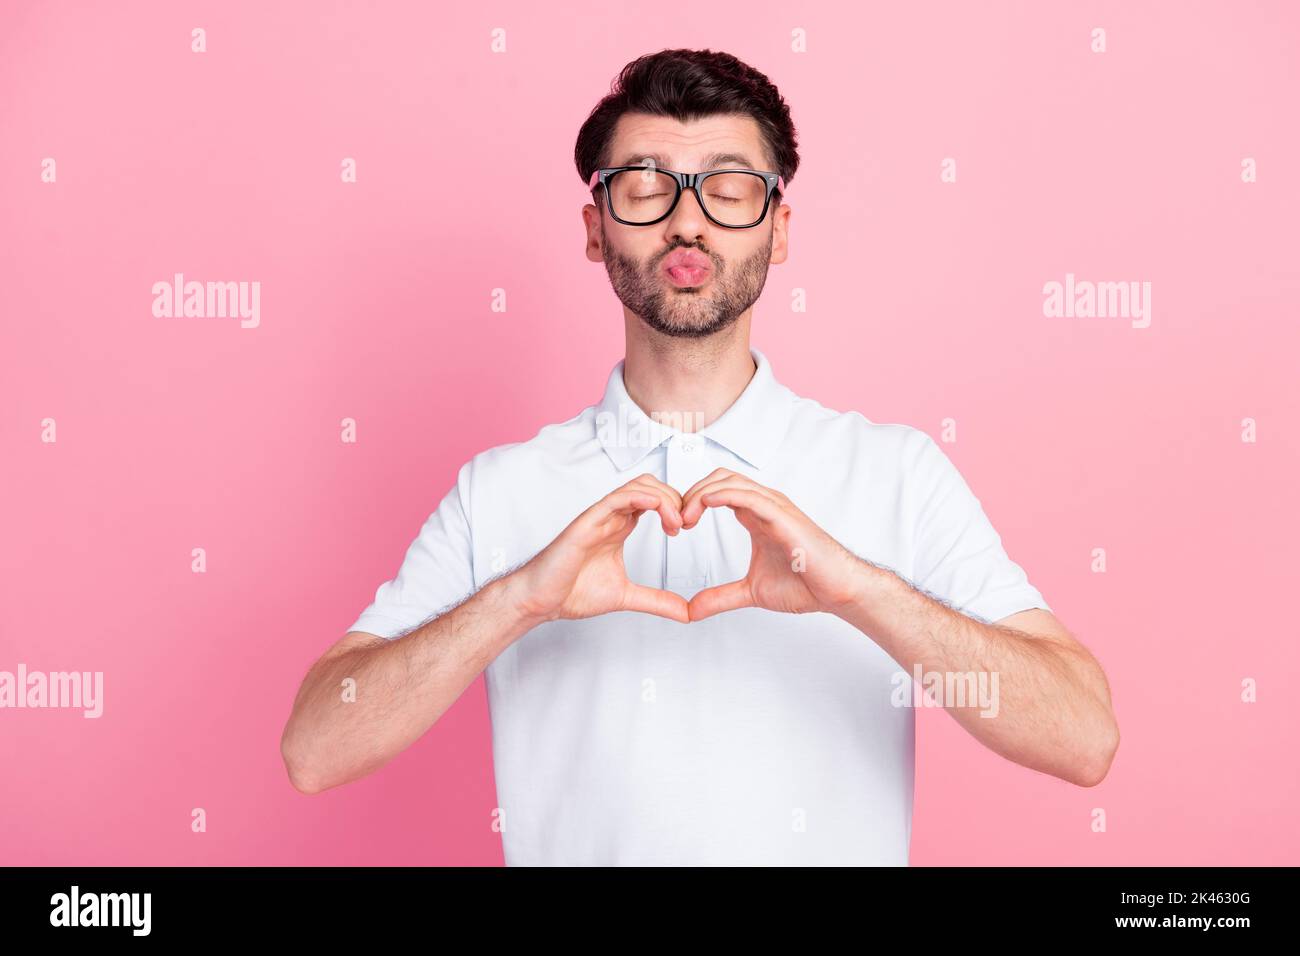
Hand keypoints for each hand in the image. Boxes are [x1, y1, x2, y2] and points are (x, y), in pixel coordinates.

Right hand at [512, 474, 689, 623]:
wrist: (541, 600)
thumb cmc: (572, 592)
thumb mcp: (627, 596)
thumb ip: (657, 601)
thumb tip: (686, 613)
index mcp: (620, 527)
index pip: (654, 500)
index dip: (675, 507)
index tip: (685, 528)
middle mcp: (611, 517)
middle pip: (650, 486)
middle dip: (675, 498)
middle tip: (684, 524)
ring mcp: (599, 517)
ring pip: (637, 486)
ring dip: (663, 497)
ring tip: (674, 522)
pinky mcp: (587, 522)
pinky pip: (616, 498)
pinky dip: (641, 497)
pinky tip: (656, 509)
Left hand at [679, 468, 866, 620]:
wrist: (837, 590)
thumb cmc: (806, 584)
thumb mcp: (750, 591)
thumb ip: (720, 597)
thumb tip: (692, 610)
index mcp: (756, 516)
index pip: (718, 491)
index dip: (692, 502)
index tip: (677, 526)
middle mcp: (765, 505)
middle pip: (719, 479)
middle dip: (692, 493)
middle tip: (676, 520)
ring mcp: (775, 508)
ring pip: (731, 482)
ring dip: (702, 494)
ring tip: (685, 517)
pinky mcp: (784, 517)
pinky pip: (750, 496)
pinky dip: (725, 495)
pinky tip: (707, 503)